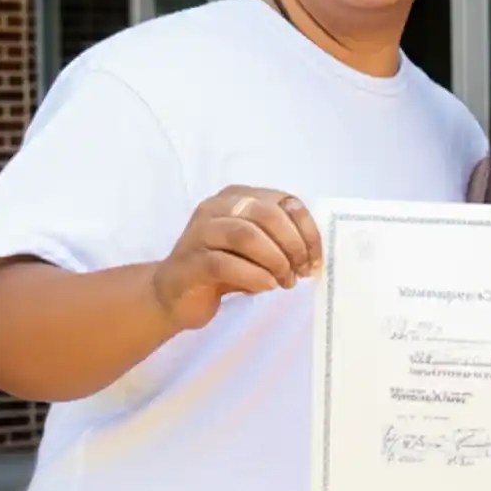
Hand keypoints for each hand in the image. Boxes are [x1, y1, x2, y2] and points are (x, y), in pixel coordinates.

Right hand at [150, 185, 321, 330]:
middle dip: (291, 244)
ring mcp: (200, 231)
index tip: (315, 257)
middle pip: (266, 214)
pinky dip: (254, 276)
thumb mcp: (257, 250)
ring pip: (245, 234)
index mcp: (238, 196)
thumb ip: (280, 241)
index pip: (284, 201)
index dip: (306, 229)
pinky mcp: (191, 261)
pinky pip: (226, 263)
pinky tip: (266, 286)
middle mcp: (216, 206)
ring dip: (274, 260)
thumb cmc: (223, 269)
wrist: (175, 295)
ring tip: (284, 281)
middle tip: (300, 271)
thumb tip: (312, 253)